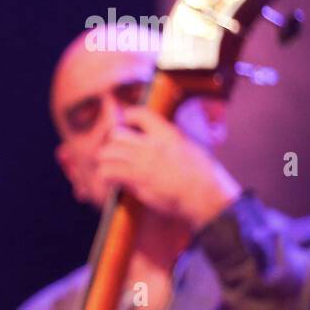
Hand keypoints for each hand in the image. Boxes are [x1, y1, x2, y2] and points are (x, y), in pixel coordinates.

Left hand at [98, 107, 241, 229]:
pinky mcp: (137, 178)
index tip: (125, 121)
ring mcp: (143, 161)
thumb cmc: (204, 176)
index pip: (141, 115)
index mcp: (168, 134)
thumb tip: (161, 142)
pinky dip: (105, 176)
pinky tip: (108, 180)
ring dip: (104, 160)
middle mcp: (152, 144)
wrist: (204, 195)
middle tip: (113, 153)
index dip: (128, 116)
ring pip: (108, 152)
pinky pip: (110, 171)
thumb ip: (173, 143)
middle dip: (111, 143)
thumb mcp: (192, 148)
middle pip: (117, 134)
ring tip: (107, 168)